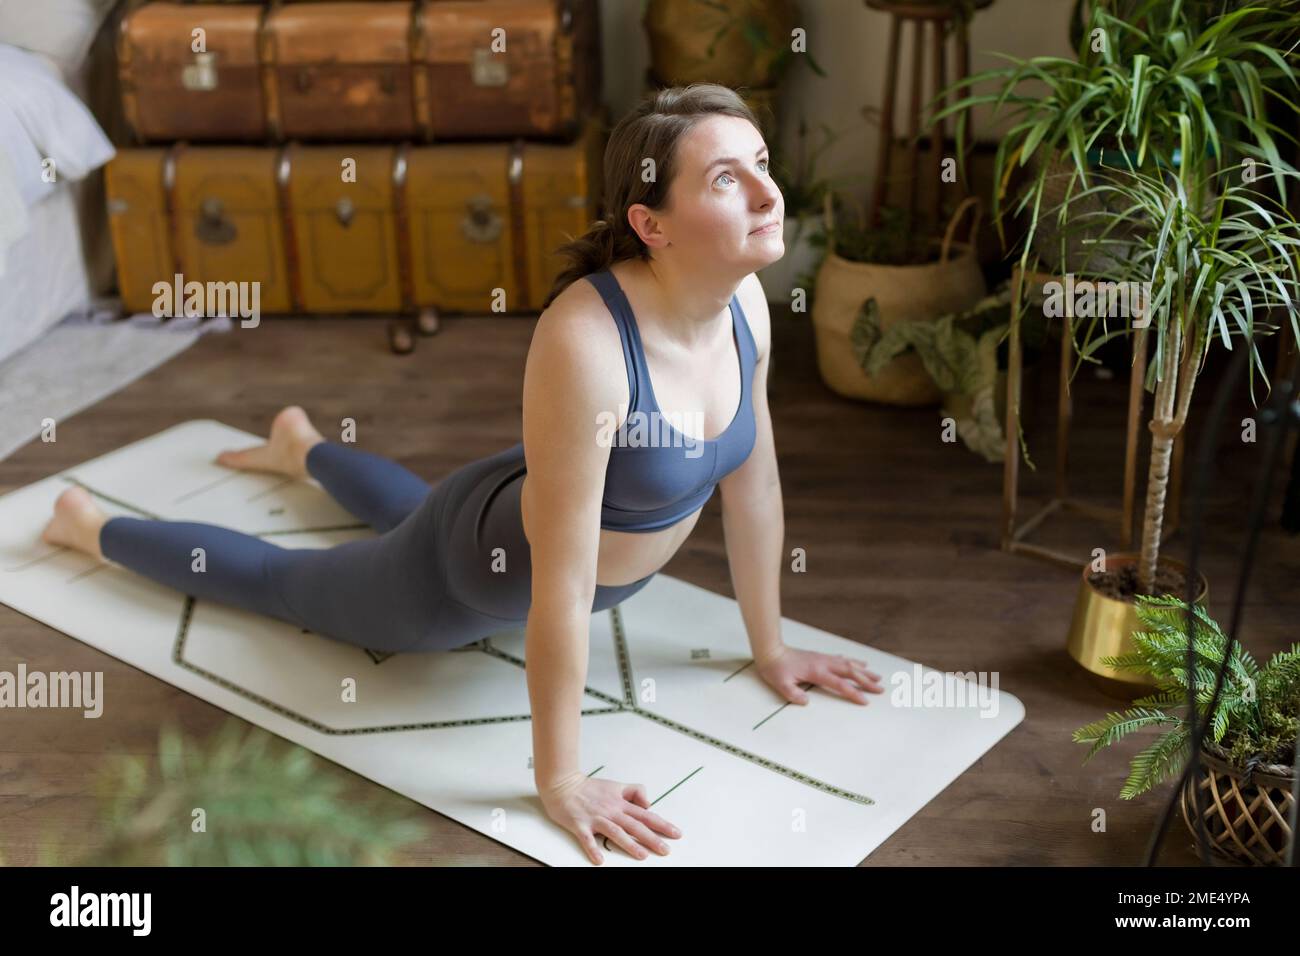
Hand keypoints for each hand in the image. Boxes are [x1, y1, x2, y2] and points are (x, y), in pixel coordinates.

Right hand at [539, 772, 682, 864]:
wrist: (563, 783)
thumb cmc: (588, 788)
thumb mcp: (616, 785)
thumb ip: (634, 792)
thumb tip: (648, 804)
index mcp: (620, 802)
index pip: (646, 814)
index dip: (662, 824)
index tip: (675, 833)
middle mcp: (611, 810)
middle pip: (635, 825)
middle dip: (652, 838)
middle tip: (665, 849)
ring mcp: (595, 817)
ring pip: (615, 832)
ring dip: (629, 844)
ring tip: (642, 855)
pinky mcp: (579, 824)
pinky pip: (587, 839)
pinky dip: (593, 849)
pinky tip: (599, 860)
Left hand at [754, 645, 883, 704]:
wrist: (772, 651)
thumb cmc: (776, 668)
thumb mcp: (780, 684)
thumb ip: (793, 693)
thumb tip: (806, 701)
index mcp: (817, 671)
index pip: (839, 684)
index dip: (854, 692)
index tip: (866, 700)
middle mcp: (824, 663)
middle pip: (850, 672)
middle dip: (866, 681)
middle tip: (880, 689)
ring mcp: (823, 658)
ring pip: (849, 664)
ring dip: (864, 671)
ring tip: (877, 676)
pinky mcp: (821, 656)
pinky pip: (842, 658)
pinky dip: (853, 662)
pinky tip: (860, 663)